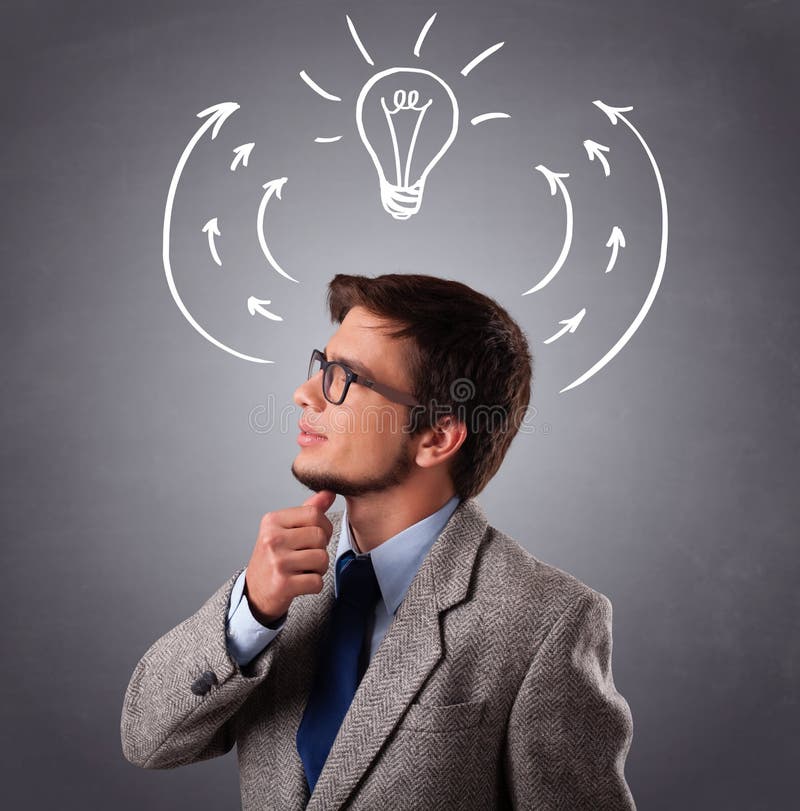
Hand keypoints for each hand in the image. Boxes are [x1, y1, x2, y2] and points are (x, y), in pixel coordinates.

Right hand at [244, 490, 335, 624]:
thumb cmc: (275, 557)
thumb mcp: (286, 529)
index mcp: (272, 521)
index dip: (323, 527)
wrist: (255, 592)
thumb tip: (330, 492)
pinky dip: (314, 585)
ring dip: (319, 568)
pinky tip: (300, 583)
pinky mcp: (282, 584)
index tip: (314, 538)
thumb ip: (309, 510)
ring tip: (303, 570)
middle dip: (321, 549)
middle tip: (307, 557)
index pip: (314, 514)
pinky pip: (317, 581)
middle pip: (320, 536)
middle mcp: (272, 539)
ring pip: (322, 559)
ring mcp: (277, 561)